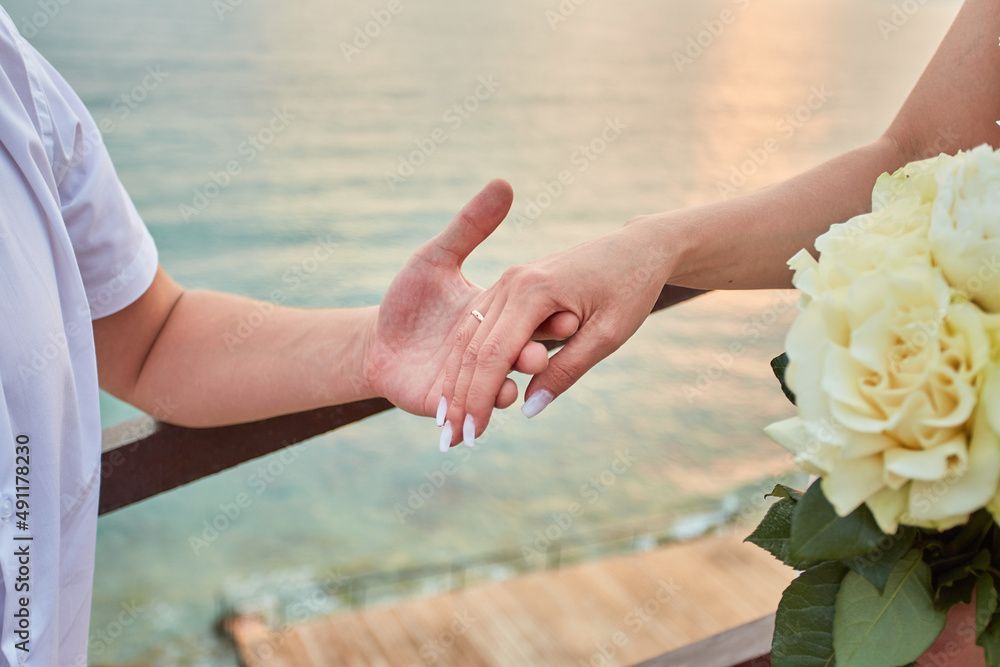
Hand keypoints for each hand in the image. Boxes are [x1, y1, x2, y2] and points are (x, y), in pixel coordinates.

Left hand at [364, 179, 578, 443]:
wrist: (376, 345)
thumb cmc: (407, 298)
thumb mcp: (436, 258)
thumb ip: (470, 225)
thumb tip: (503, 183)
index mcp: (498, 313)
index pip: (531, 316)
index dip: (553, 318)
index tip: (572, 315)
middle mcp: (493, 345)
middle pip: (520, 347)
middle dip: (536, 349)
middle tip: (550, 346)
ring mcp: (477, 376)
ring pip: (505, 376)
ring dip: (523, 372)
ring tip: (530, 369)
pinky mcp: (459, 400)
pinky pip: (480, 401)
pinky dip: (494, 400)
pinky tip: (505, 397)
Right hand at [438, 216, 673, 446]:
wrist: (637, 248)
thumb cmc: (630, 289)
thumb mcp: (607, 335)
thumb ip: (566, 371)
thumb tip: (528, 409)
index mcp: (534, 291)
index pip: (495, 355)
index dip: (479, 398)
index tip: (473, 435)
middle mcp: (512, 282)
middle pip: (473, 348)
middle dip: (459, 397)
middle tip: (450, 439)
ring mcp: (507, 281)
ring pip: (468, 336)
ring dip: (455, 380)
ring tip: (448, 421)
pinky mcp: (510, 285)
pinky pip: (478, 325)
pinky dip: (466, 359)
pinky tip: (459, 388)